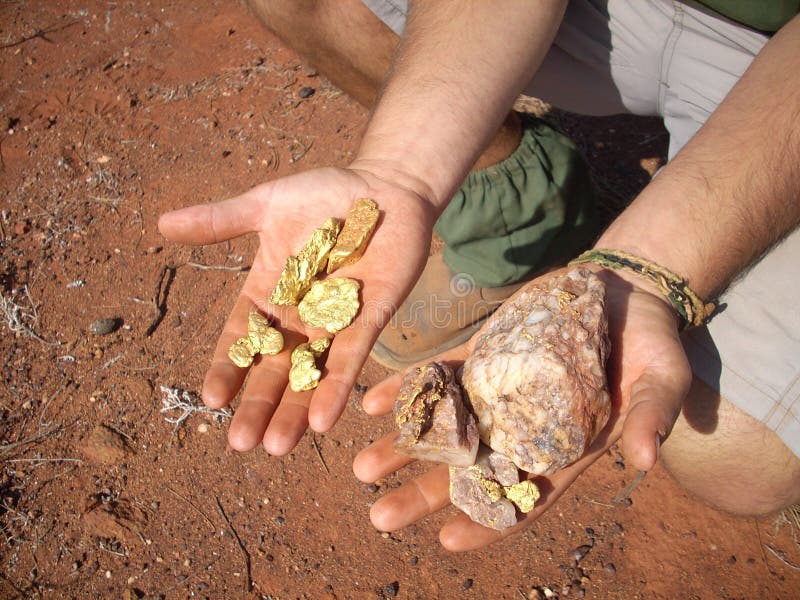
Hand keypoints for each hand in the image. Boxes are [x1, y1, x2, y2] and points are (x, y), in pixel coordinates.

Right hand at [158, 165, 436, 454]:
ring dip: (295, 410)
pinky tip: (323, 420)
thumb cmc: (326, 193)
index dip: (228, 367)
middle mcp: (300, 313)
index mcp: (270, 290)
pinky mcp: (373, 318)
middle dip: (259, 405)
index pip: (243, 336)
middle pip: (275, 366)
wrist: (385, 186)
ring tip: (277, 448)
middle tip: (242, 444)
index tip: (211, 399)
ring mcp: (337, 319)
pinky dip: (337, 387)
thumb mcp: (267, 204)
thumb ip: (221, 221)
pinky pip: (352, 358)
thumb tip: (163, 223)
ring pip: (311, 373)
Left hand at [352, 266, 691, 549]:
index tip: (448, 540)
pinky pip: (440, 377)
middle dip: (426, 494)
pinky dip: (410, 389)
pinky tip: (373, 402)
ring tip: (361, 468)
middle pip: (470, 471)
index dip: (489, 521)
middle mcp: (523, 428)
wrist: (623, 289)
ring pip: (446, 428)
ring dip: (405, 447)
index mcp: (566, 447)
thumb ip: (651, 416)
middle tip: (381, 515)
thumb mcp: (661, 378)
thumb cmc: (650, 342)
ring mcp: (498, 392)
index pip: (524, 497)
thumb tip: (643, 459)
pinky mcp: (482, 356)